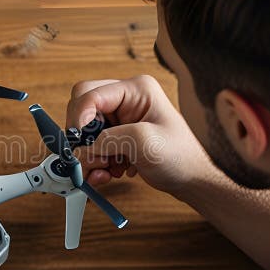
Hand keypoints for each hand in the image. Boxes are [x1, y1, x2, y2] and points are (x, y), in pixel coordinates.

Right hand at [66, 75, 211, 194]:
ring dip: (89, 154)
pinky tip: (109, 172)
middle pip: (82, 110)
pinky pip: (92, 146)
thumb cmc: (180, 157)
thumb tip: (81, 149)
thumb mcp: (144, 142)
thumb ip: (108, 140)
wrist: (191, 180)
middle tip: (90, 158)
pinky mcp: (117, 136)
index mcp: (136, 89)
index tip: (77, 141)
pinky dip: (95, 162)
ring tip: (105, 170)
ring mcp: (120, 118)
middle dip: (83, 137)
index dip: (79, 117)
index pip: (90, 93)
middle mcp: (125, 100)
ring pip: (85, 131)